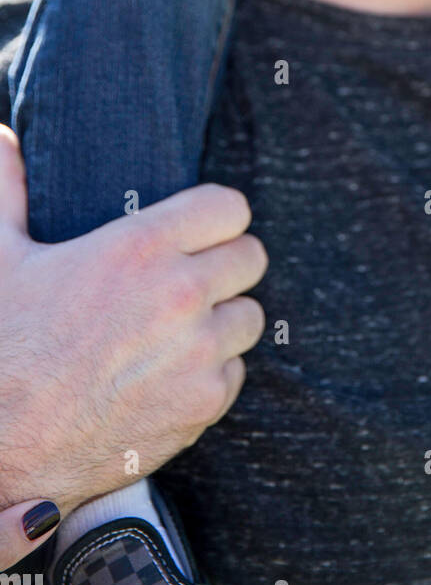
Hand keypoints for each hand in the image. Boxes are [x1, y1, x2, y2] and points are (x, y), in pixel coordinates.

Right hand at [0, 125, 267, 561]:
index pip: (230, 207)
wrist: (1, 447)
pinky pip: (234, 373)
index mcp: (139, 247)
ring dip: (222, 320)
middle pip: (251, 257)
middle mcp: (180, 295)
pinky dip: (211, 372)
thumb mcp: (0, 257)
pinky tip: (171, 373)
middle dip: (225, 264)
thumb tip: (2, 137)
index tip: (200, 230)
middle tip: (193, 279)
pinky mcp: (203, 405)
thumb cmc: (2, 347)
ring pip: (249, 317)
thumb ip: (8, 188)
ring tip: (181, 328)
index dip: (216, 216)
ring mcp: (197, 353)